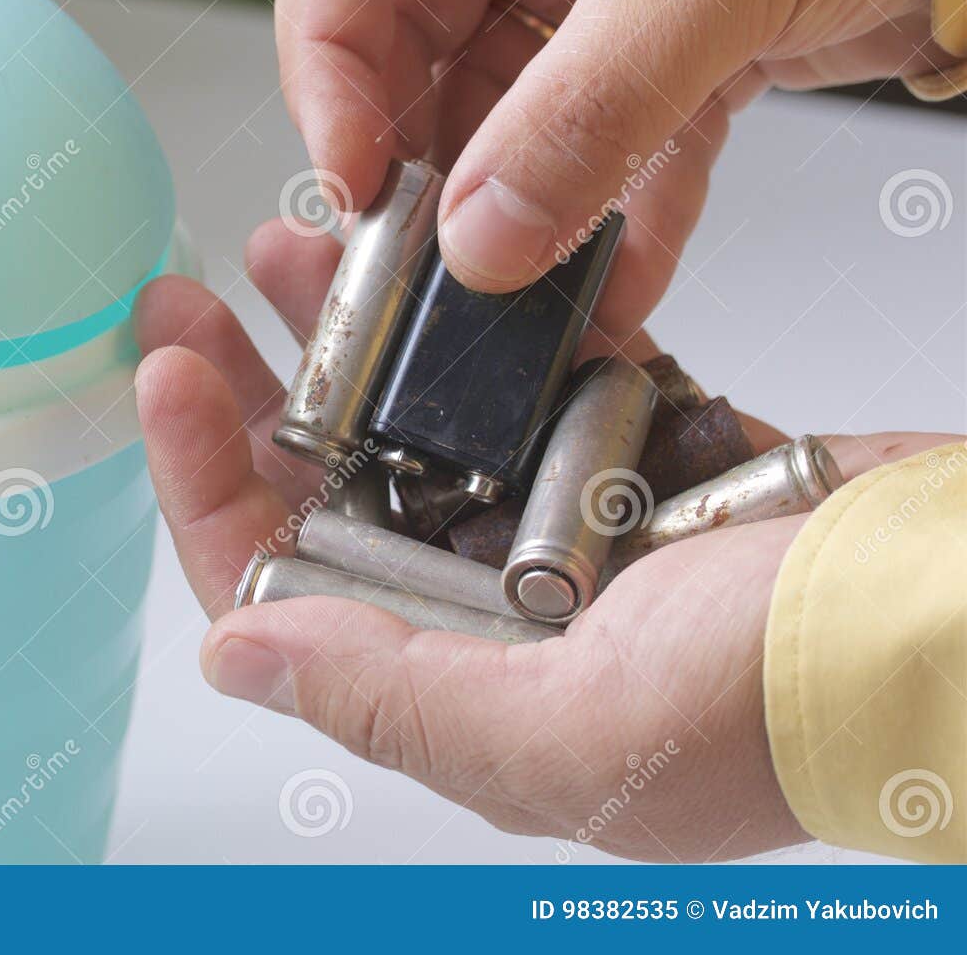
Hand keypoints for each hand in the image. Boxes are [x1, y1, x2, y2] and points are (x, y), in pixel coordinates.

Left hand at [133, 244, 958, 860]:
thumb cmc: (804, 688)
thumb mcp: (576, 728)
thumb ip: (396, 700)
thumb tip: (235, 659)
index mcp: (464, 686)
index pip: (286, 587)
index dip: (208, 483)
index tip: (170, 375)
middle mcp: (505, 615)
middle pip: (338, 490)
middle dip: (257, 391)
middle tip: (193, 301)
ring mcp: (579, 531)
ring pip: (428, 422)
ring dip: (359, 337)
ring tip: (301, 247)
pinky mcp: (651, 455)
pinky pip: (542, 379)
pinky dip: (491, 322)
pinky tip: (441, 258)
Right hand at [276, 0, 944, 337]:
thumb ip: (583, 108)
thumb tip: (484, 236)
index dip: (330, 62)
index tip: (354, 172)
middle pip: (416, 36)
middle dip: (426, 153)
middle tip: (426, 250)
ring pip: (509, 103)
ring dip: (520, 203)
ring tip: (520, 286)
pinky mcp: (667, 35)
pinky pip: (611, 135)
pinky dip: (614, 209)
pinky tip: (613, 279)